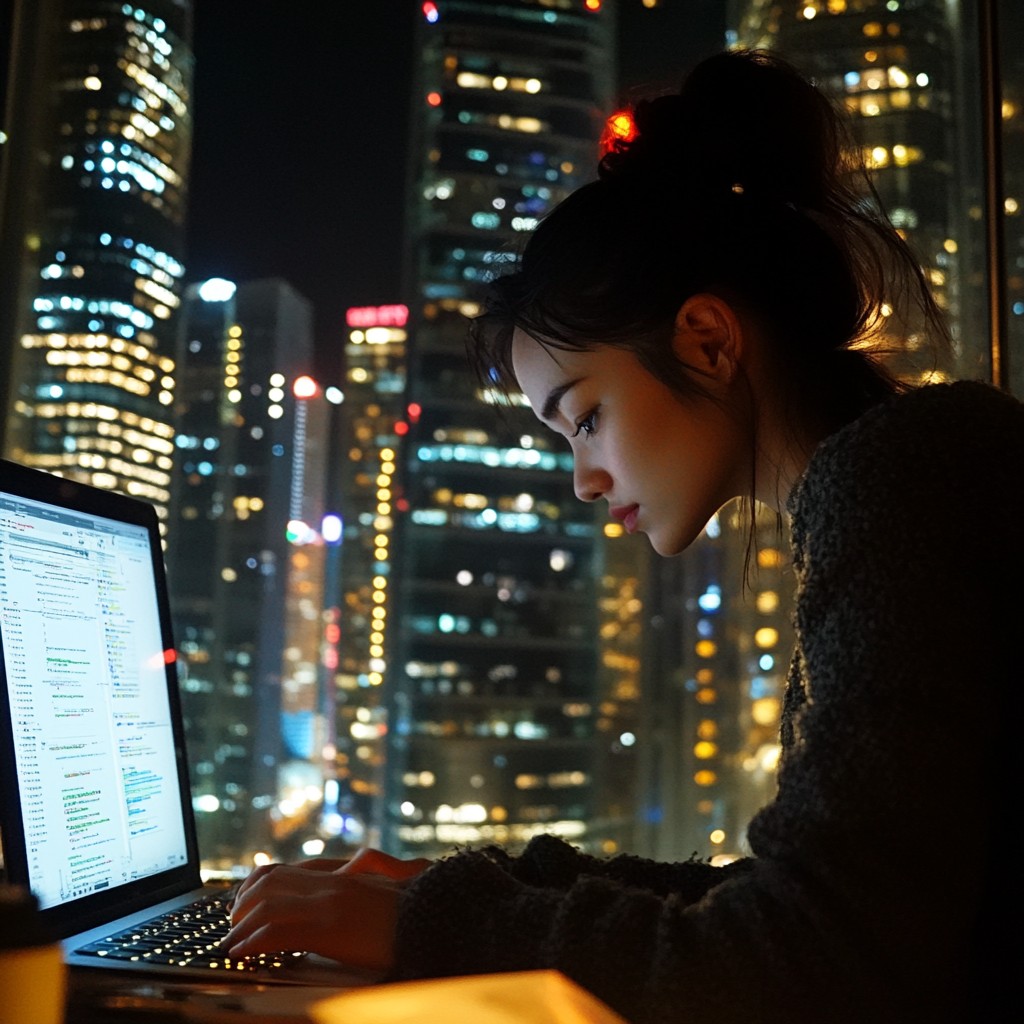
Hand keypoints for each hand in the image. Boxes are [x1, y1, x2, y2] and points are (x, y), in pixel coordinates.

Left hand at [223, 848, 430, 970]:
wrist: (436, 919)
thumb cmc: (414, 913)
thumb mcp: (384, 893)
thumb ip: (360, 887)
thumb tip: (346, 886)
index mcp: (341, 876)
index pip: (285, 872)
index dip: (255, 887)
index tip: (240, 905)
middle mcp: (331, 883)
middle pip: (269, 884)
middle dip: (242, 906)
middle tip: (231, 927)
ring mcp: (328, 903)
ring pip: (267, 906)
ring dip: (241, 927)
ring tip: (231, 944)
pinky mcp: (328, 927)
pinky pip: (278, 932)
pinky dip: (253, 943)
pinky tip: (242, 954)